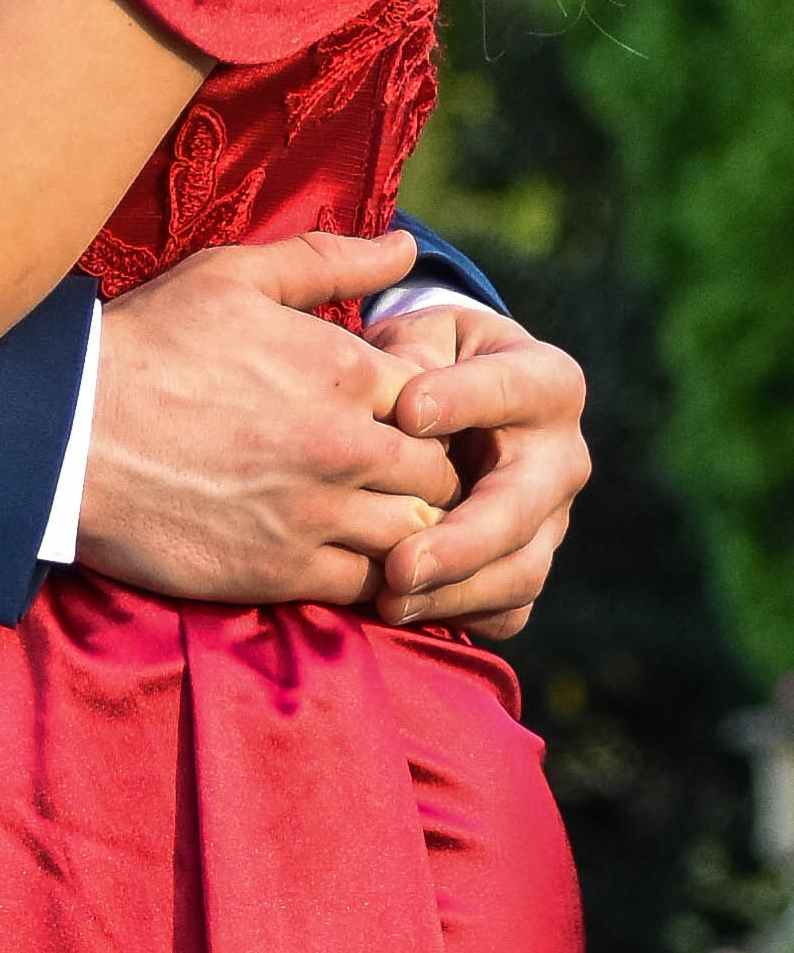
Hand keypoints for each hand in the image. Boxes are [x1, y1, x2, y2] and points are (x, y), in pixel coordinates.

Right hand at [81, 232, 461, 608]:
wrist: (65, 436)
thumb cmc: (144, 346)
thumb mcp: (232, 276)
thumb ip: (328, 262)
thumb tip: (407, 246)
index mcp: (345, 367)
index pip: (440, 401)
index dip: (427, 414)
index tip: (398, 422)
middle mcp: (346, 442)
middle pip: (441, 473)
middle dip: (425, 476)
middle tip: (395, 480)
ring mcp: (316, 512)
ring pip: (415, 534)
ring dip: (404, 531)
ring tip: (372, 523)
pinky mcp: (281, 571)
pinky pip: (365, 586)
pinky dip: (366, 578)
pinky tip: (341, 560)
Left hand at [369, 293, 589, 636]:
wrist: (448, 405)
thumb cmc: (429, 360)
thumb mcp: (422, 336)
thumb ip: (413, 355)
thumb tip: (403, 403)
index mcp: (547, 383)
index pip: (514, 389)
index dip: (465, 400)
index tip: (407, 411)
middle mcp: (562, 457)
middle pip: (523, 507)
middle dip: (463, 542)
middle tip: (401, 565)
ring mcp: (551, 520)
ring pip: (520, 572)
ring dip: (455, 593)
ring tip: (390, 599)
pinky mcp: (528, 566)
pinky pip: (507, 610)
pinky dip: (460, 616)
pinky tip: (403, 611)